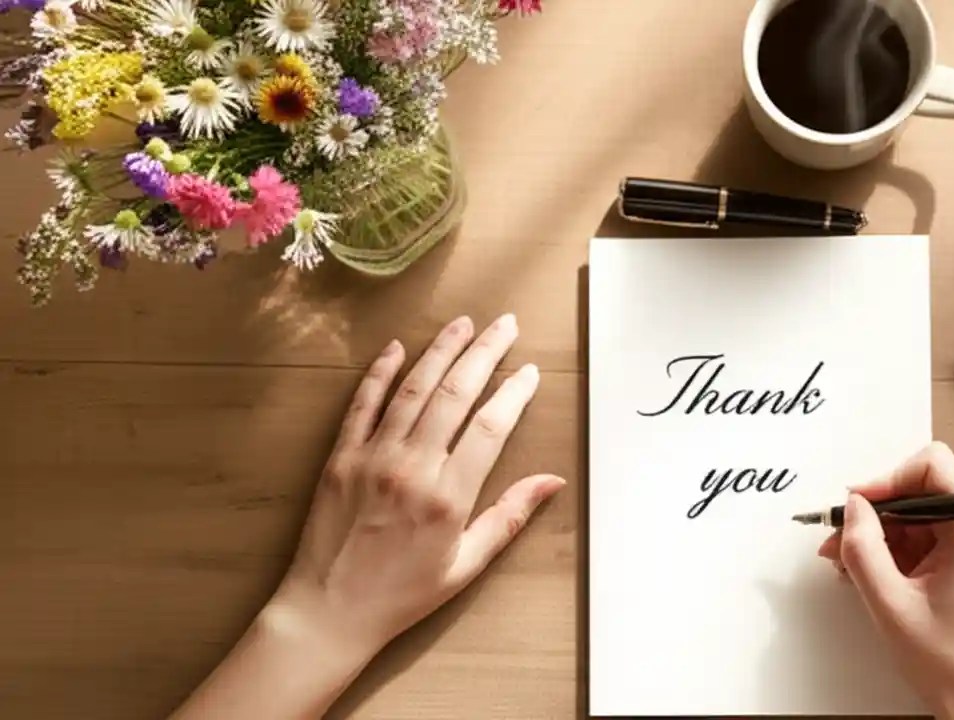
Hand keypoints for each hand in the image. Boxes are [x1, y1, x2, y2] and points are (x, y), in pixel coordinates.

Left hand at [269, 313, 564, 665]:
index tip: (528, 372)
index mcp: (448, 498)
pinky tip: (398, 348)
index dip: (513, 393)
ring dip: (440, 351)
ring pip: (413, 390)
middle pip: (455, 394)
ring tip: (463, 324)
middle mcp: (412, 468)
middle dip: (484, 353)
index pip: (490, 427)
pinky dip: (380, 372)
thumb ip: (508, 517)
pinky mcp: (341, 457)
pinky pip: (363, 404)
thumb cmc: (401, 595)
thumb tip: (551, 482)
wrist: (328, 611)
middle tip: (505, 325)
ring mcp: (373, 458)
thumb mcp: (466, 565)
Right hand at [818, 443, 953, 719]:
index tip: (856, 506)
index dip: (886, 479)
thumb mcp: (888, 602)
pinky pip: (929, 531)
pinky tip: (874, 572)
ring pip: (920, 510)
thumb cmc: (946, 660)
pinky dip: (898, 547)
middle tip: (838, 541)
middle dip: (876, 514)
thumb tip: (853, 505)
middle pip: (922, 488)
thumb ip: (863, 547)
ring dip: (883, 534)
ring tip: (850, 566)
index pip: (932, 465)